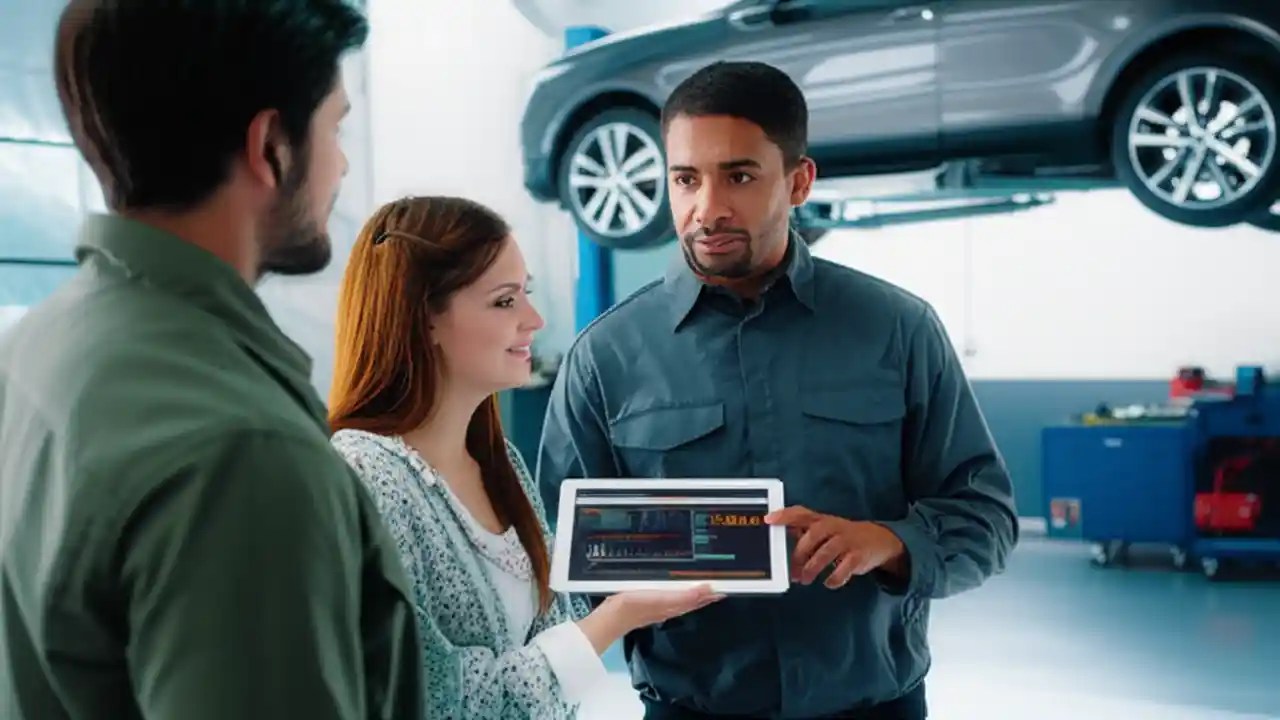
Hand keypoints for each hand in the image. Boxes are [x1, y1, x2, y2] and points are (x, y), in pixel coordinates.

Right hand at [576, 584, 723, 653]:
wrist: (612, 617)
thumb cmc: (637, 606)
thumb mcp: (663, 599)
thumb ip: (685, 597)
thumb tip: (707, 591)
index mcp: (675, 605)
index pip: (697, 600)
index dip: (710, 594)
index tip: (723, 588)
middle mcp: (669, 607)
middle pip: (691, 601)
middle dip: (703, 594)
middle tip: (716, 585)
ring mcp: (658, 606)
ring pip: (681, 600)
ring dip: (692, 594)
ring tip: (702, 588)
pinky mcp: (647, 603)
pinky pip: (668, 598)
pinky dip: (677, 594)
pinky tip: (674, 591)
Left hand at [765, 506, 906, 588]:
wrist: (878, 540)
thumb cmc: (842, 536)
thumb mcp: (824, 530)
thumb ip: (803, 535)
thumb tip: (778, 548)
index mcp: (821, 520)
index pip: (800, 513)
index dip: (784, 515)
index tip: (768, 520)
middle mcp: (833, 527)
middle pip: (812, 536)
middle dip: (799, 554)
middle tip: (791, 571)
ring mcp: (846, 541)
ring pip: (825, 553)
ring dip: (812, 568)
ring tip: (804, 579)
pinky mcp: (858, 556)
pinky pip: (843, 569)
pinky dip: (833, 579)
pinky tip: (829, 582)